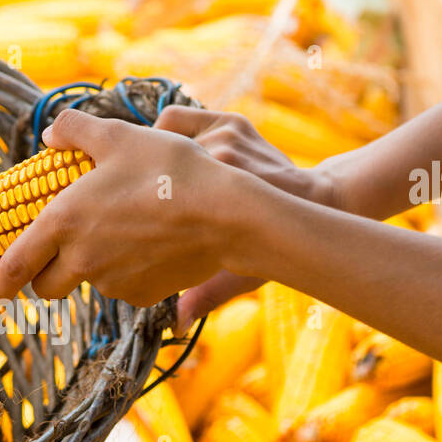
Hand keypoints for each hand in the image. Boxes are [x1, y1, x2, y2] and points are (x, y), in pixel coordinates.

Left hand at [0, 109, 259, 308]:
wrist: (224, 214)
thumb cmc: (169, 169)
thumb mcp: (119, 135)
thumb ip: (77, 130)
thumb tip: (51, 133)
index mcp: (63, 222)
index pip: (16, 265)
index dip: (0, 281)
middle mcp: (81, 260)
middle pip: (47, 286)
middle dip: (46, 276)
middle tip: (60, 253)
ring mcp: (111, 282)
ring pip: (90, 282)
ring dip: (95, 265)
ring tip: (129, 228)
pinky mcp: (142, 297)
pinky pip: (124, 287)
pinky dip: (129, 272)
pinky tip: (153, 244)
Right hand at [153, 105, 346, 328]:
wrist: (311, 202)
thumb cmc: (271, 245)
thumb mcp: (240, 275)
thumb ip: (206, 294)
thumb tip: (176, 321)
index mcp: (223, 193)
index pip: (164, 184)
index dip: (140, 199)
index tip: (131, 217)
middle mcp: (224, 155)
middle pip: (158, 159)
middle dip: (141, 177)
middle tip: (132, 198)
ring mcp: (228, 134)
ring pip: (165, 137)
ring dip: (155, 157)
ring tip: (152, 179)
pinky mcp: (231, 120)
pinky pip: (179, 120)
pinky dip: (169, 135)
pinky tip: (167, 156)